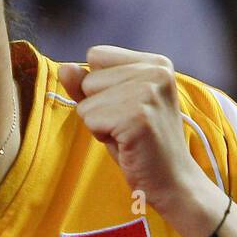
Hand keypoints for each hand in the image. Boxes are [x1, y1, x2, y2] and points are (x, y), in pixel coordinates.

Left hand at [57, 46, 206, 210]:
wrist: (171, 181)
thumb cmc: (140, 145)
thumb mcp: (113, 107)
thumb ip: (87, 85)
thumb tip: (64, 67)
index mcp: (155, 62)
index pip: (96, 55)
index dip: (100, 87)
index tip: (125, 109)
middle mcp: (156, 70)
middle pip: (89, 78)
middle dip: (98, 107)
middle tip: (127, 126)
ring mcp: (149, 92)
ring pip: (87, 101)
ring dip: (99, 124)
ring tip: (127, 135)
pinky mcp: (138, 115)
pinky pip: (90, 119)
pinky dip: (101, 136)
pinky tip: (126, 144)